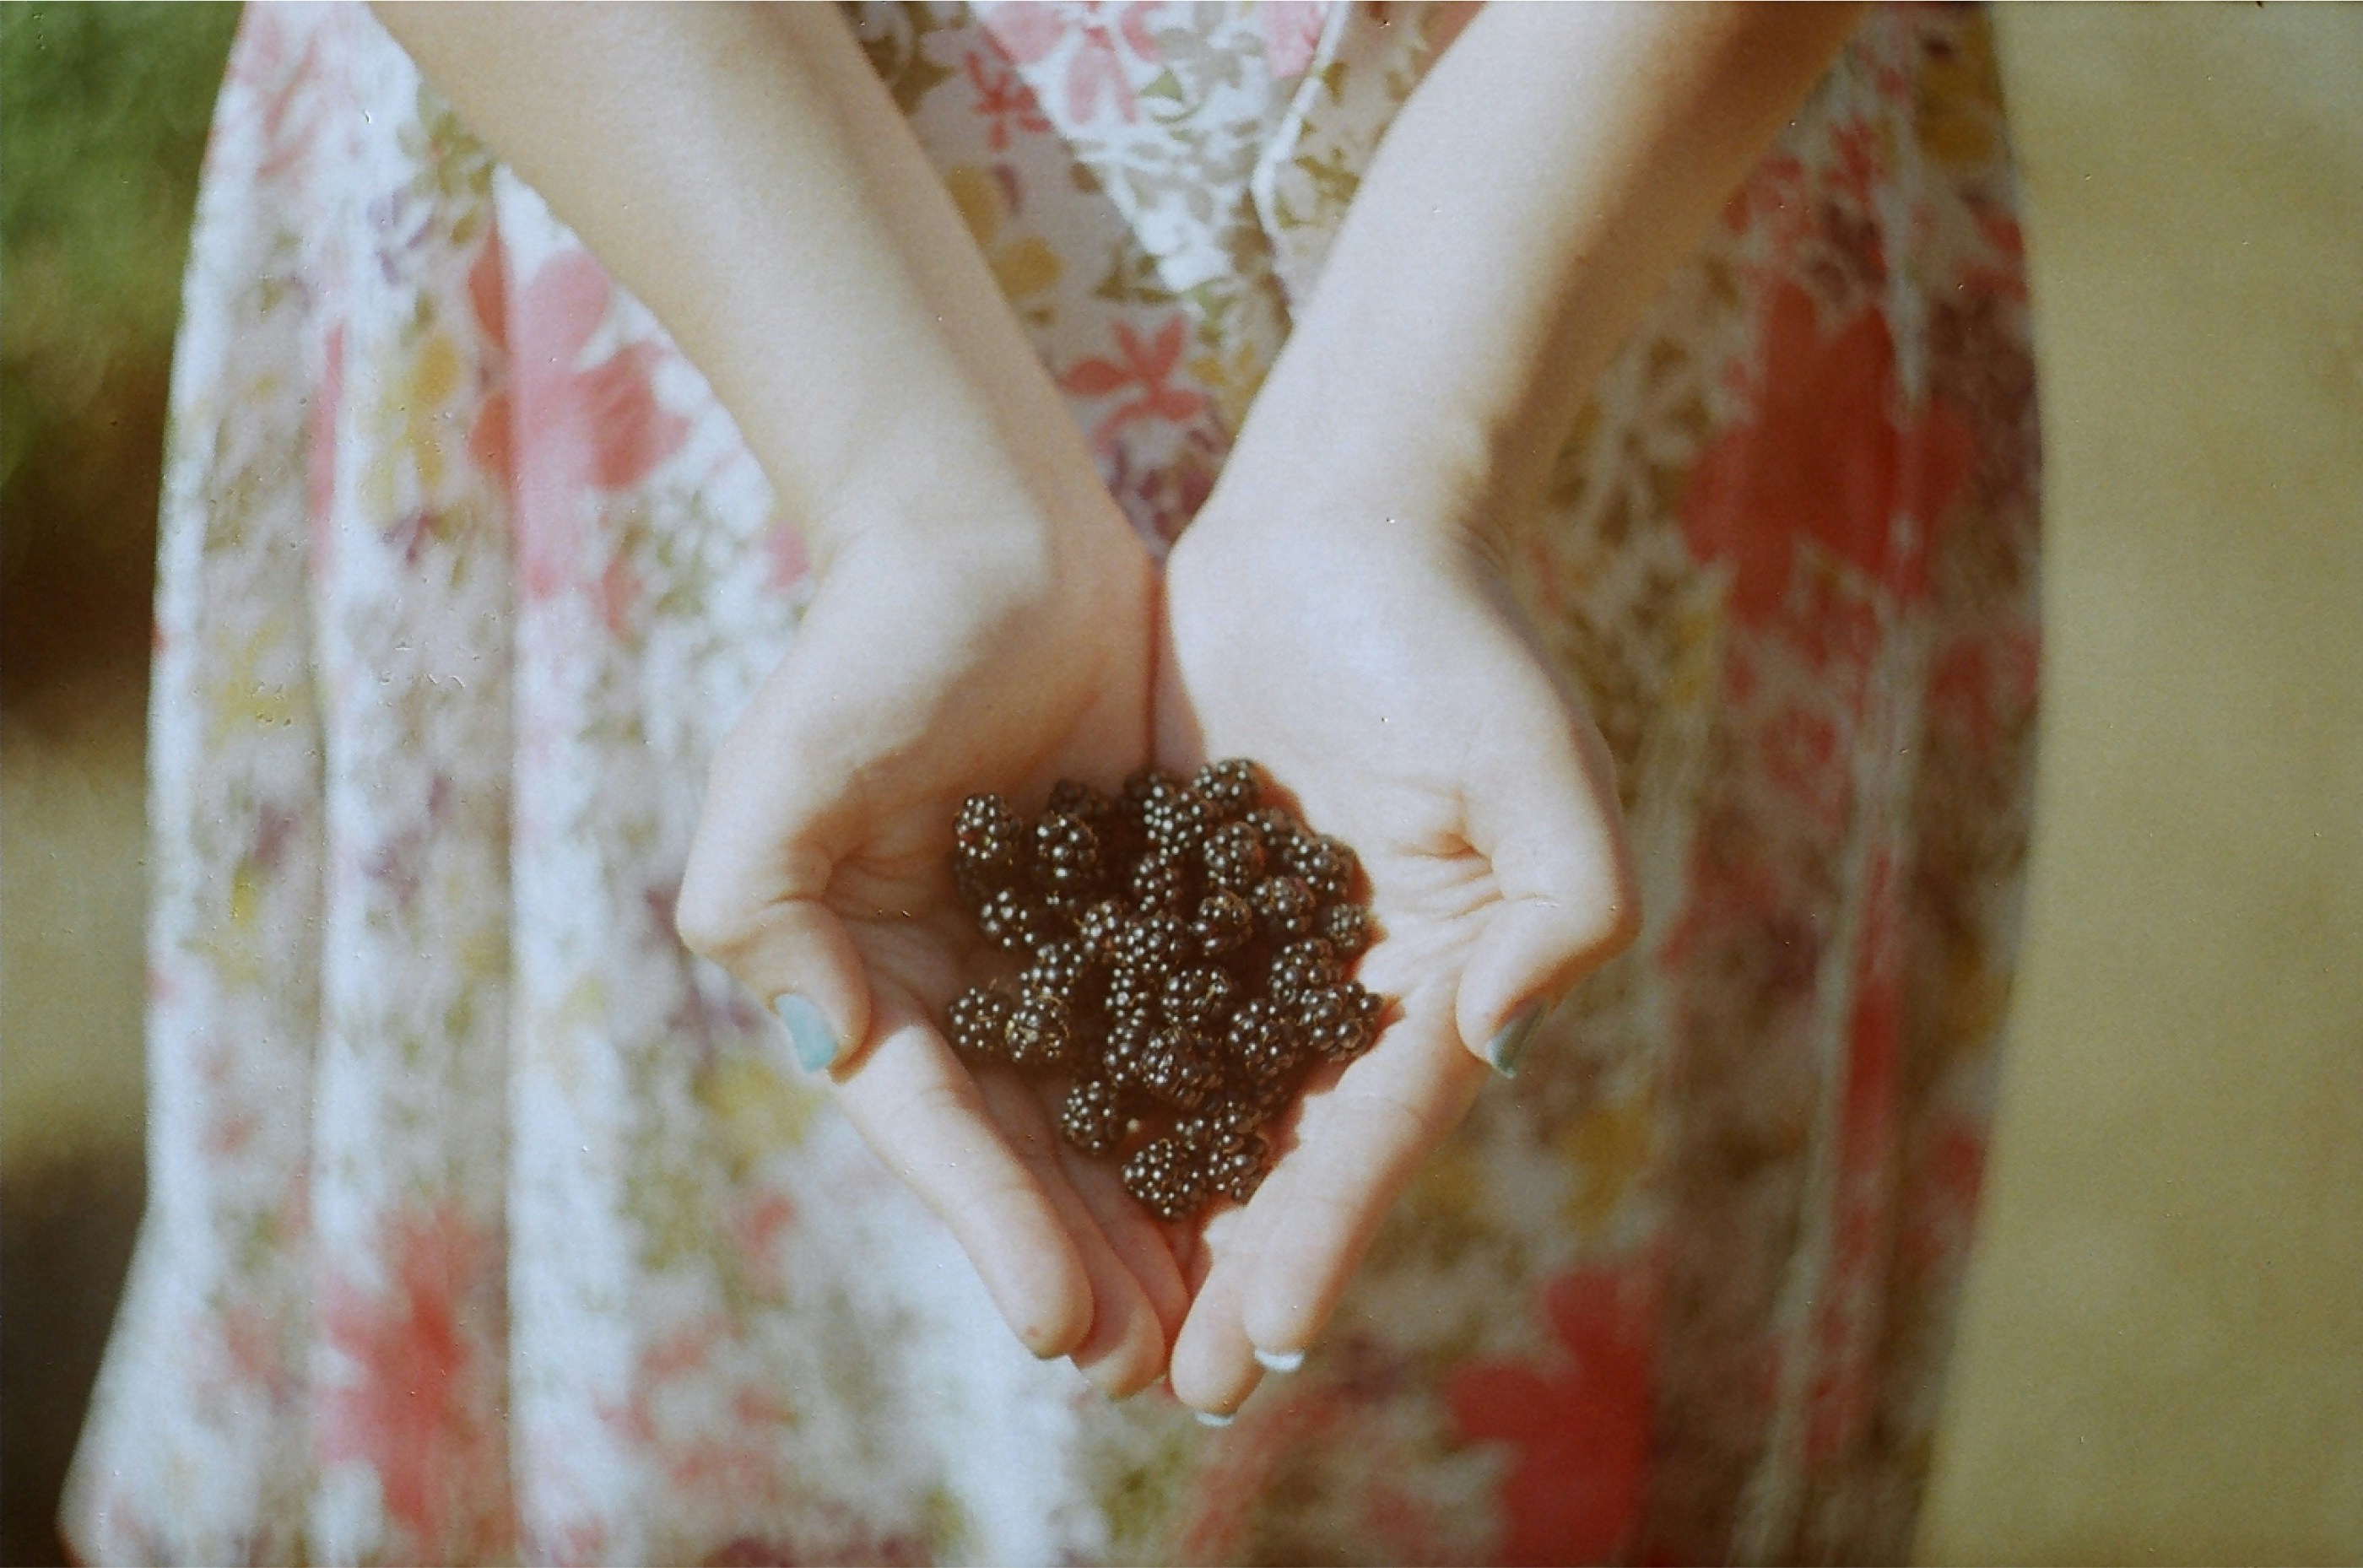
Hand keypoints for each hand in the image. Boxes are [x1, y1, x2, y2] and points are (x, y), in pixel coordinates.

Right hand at [676, 498, 1185, 1395]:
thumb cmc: (878, 638)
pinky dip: (1219, 1106)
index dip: (999, 1229)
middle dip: (1090, 1258)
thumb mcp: (783, 765)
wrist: (986, 526)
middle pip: (1029, 1149)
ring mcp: (1051, 955)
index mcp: (863, 976)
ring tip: (1222, 1322)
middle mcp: (957, 986)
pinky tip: (1272, 1178)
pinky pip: (1184, 1027)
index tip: (1070, 1326)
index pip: (941, 1128)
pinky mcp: (1139, 908)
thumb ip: (760, 898)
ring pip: (1112, 1110)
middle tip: (1166, 1369)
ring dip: (1159, 1217)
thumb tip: (824, 1044)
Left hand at [1152, 489, 1638, 1415]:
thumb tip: (1492, 1045)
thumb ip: (1564, 909)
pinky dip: (1080, 1090)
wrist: (1347, 521)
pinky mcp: (1165, 894)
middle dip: (1223, 1272)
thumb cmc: (1460, 637)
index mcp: (1436, 984)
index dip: (1316, 1245)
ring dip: (1142, 1215)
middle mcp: (1342, 991)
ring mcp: (1247, 949)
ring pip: (1187, 1107)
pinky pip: (1117, 1009)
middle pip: (1276, 1156)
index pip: (1371, 1139)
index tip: (1257, 1350)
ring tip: (1086, 1320)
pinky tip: (1020, 1163)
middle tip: (1157, 1386)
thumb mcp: (1543, 765)